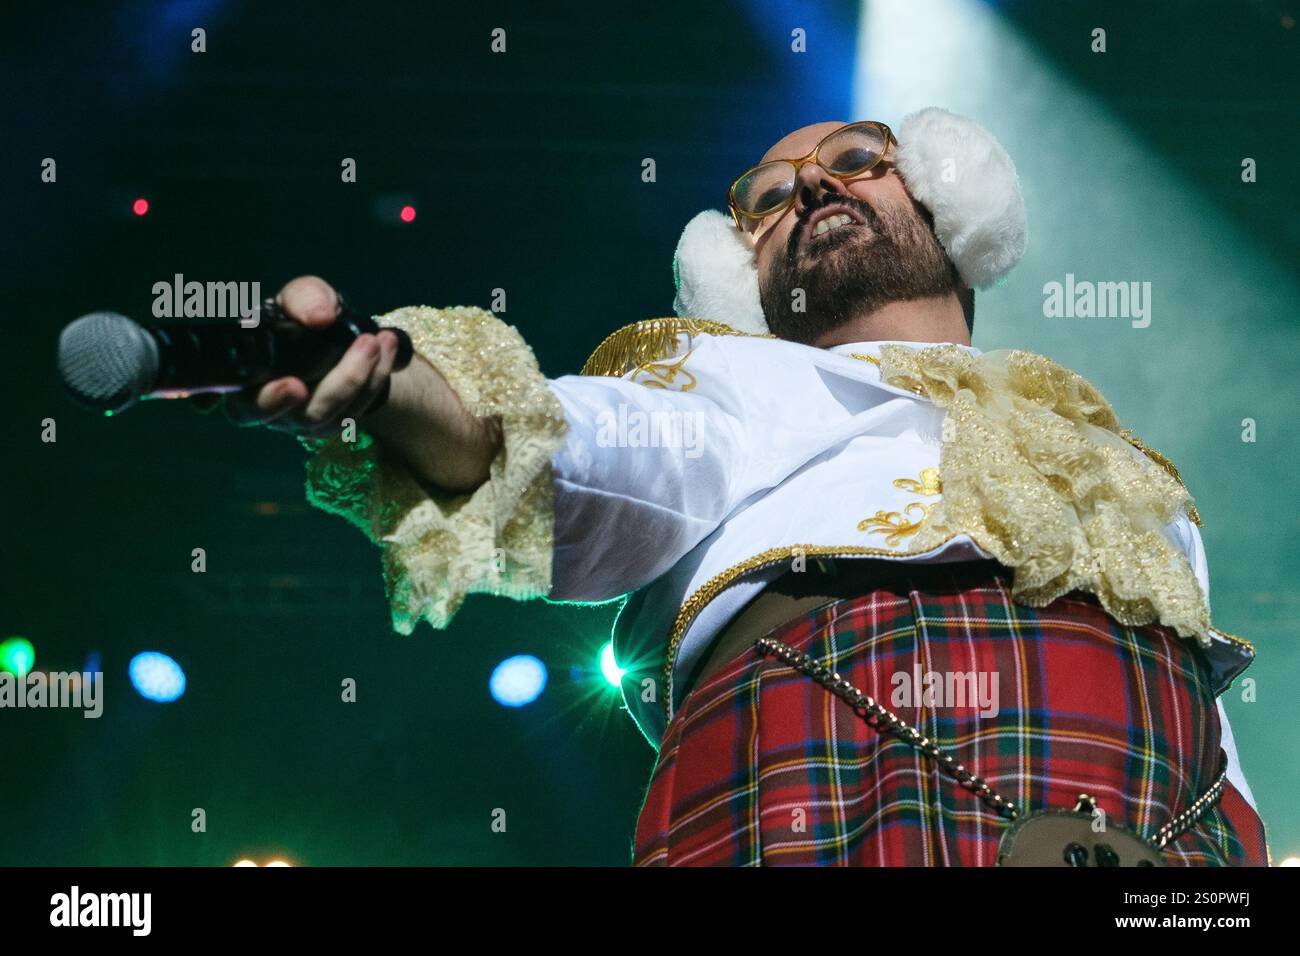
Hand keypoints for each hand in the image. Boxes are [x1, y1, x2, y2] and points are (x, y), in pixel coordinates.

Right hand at [214, 276, 403, 435]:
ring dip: (365, 374)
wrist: (333, 332)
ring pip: (338, 415)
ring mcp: (307, 422)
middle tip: (365, 345)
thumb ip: (302, 299)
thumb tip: (319, 317)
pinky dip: (378, 375)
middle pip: (305, 416)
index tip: (296, 385)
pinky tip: (388, 345)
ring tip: (379, 338)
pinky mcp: (336, 423)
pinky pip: (361, 409)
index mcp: (248, 383)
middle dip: (340, 384)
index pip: (247, 407)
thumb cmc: (301, 315)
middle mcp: (275, 410)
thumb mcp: (299, 297)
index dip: (271, 401)